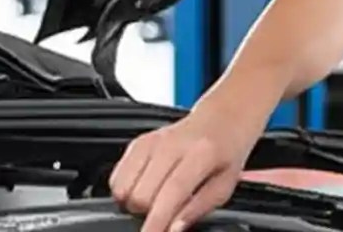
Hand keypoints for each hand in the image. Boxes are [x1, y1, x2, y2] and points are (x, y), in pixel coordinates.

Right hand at [108, 105, 259, 231]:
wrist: (221, 121)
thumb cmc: (225, 154)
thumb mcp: (224, 186)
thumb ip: (197, 209)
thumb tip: (173, 229)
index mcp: (200, 154)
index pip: (171, 192)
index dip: (158, 221)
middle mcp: (171, 144)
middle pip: (141, 195)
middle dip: (149, 213)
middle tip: (167, 209)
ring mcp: (151, 142)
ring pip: (123, 189)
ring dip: (135, 203)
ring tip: (158, 197)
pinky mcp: (136, 143)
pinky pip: (116, 179)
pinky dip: (126, 191)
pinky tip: (147, 187)